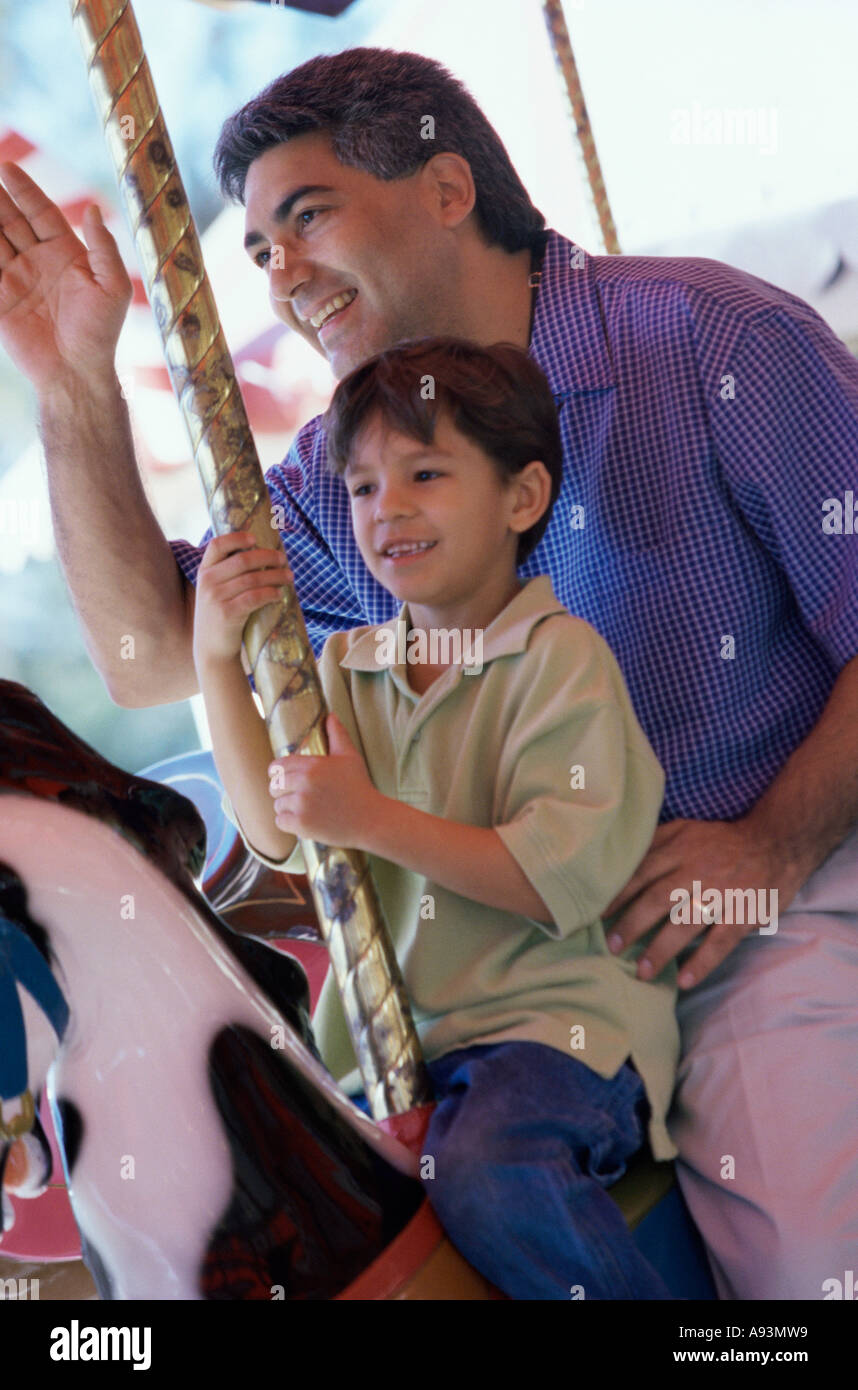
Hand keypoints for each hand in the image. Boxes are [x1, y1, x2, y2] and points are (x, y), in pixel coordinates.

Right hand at [0, 164, 131, 390]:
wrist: (76, 372)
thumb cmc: (100, 332)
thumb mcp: (112, 287)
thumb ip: (103, 247)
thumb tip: (93, 210)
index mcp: (66, 254)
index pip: (41, 213)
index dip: (24, 190)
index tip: (6, 167)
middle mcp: (39, 262)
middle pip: (12, 220)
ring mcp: (17, 279)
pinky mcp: (0, 298)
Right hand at [193, 532, 291, 665]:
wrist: (211, 649)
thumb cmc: (221, 616)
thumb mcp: (216, 591)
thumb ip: (228, 574)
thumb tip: (260, 553)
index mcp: (204, 572)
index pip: (217, 545)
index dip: (237, 538)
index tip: (255, 538)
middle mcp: (207, 582)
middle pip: (242, 560)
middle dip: (267, 557)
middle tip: (284, 559)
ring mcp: (216, 598)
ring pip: (253, 578)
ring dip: (275, 575)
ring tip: (290, 577)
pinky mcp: (227, 614)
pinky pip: (255, 597)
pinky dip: (271, 593)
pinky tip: (280, 594)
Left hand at [269, 713, 380, 846]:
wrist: (371, 820)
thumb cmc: (359, 787)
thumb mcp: (350, 757)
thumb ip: (337, 734)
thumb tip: (331, 715)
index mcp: (312, 765)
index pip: (277, 767)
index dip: (276, 773)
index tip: (281, 778)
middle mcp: (304, 783)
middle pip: (274, 786)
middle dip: (282, 792)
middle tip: (295, 796)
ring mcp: (302, 805)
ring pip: (277, 805)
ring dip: (287, 809)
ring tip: (303, 810)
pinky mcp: (302, 825)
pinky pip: (280, 822)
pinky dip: (288, 823)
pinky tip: (303, 821)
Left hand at [602, 817, 786, 988]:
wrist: (777, 841)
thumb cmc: (721, 842)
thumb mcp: (685, 830)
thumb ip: (655, 845)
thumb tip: (617, 866)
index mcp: (679, 848)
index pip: (640, 873)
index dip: (616, 896)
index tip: (596, 917)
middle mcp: (696, 869)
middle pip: (656, 899)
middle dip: (630, 925)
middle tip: (611, 947)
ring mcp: (721, 892)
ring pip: (685, 923)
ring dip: (660, 950)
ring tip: (642, 972)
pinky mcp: (744, 912)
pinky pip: (721, 941)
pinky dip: (702, 962)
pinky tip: (684, 980)